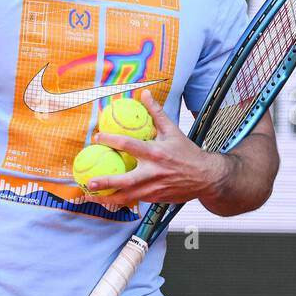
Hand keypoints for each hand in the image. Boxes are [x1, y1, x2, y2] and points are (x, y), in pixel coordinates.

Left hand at [85, 90, 229, 211]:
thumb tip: (145, 94)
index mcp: (156, 153)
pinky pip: (134, 201)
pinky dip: (119, 201)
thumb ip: (156, 113)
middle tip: (89, 181)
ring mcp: (154, 188)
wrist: (206, 177)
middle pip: (125, 180)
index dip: (111, 140)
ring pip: (127, 196)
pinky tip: (106, 200)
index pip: (129, 145)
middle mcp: (154, 172)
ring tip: (89, 196)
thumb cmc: (188, 153)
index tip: (97, 138)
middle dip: (106, 181)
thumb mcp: (173, 131)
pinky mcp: (155, 198)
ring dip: (106, 198)